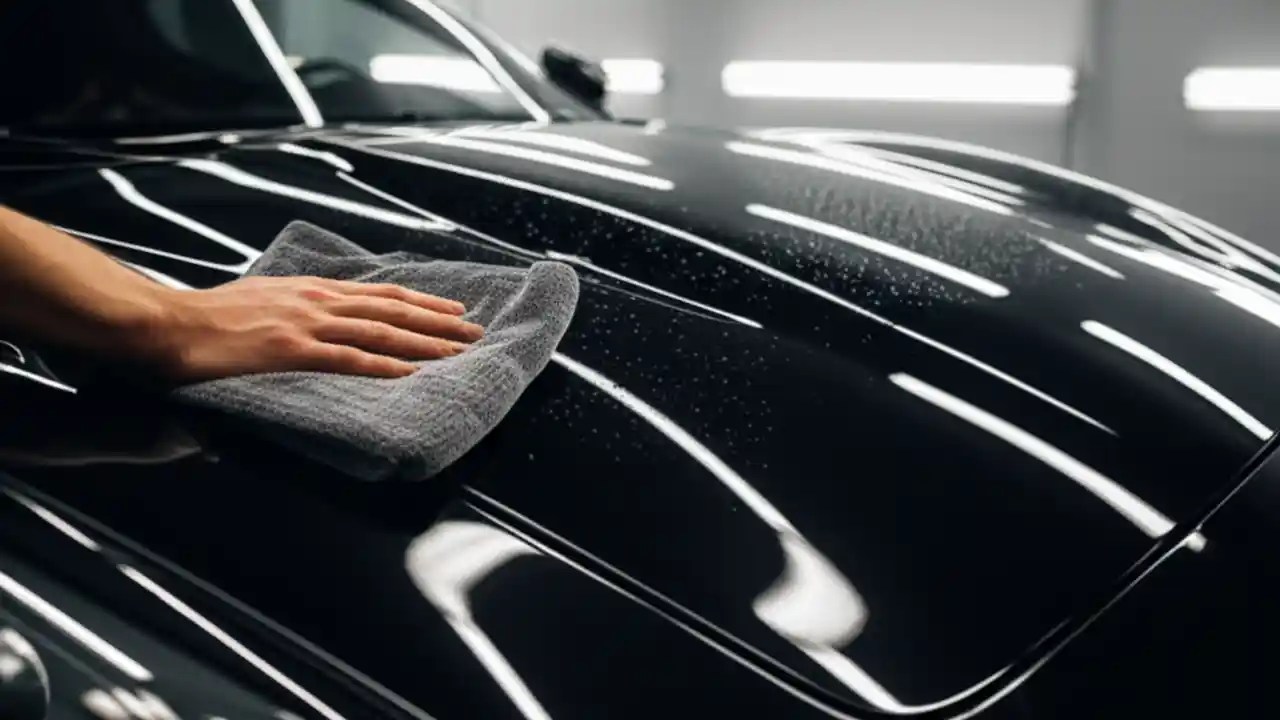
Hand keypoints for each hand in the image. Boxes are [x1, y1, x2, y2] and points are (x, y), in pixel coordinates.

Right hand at [136, 276, 482, 381]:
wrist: (166, 323)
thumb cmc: (207, 316)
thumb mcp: (259, 298)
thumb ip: (291, 309)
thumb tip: (308, 324)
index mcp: (310, 289)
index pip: (379, 292)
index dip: (420, 300)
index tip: (451, 308)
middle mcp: (316, 300)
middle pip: (391, 309)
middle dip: (437, 321)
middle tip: (474, 331)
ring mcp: (305, 324)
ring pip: (379, 332)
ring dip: (423, 343)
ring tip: (457, 353)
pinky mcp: (290, 350)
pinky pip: (347, 359)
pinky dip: (382, 367)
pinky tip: (409, 374)